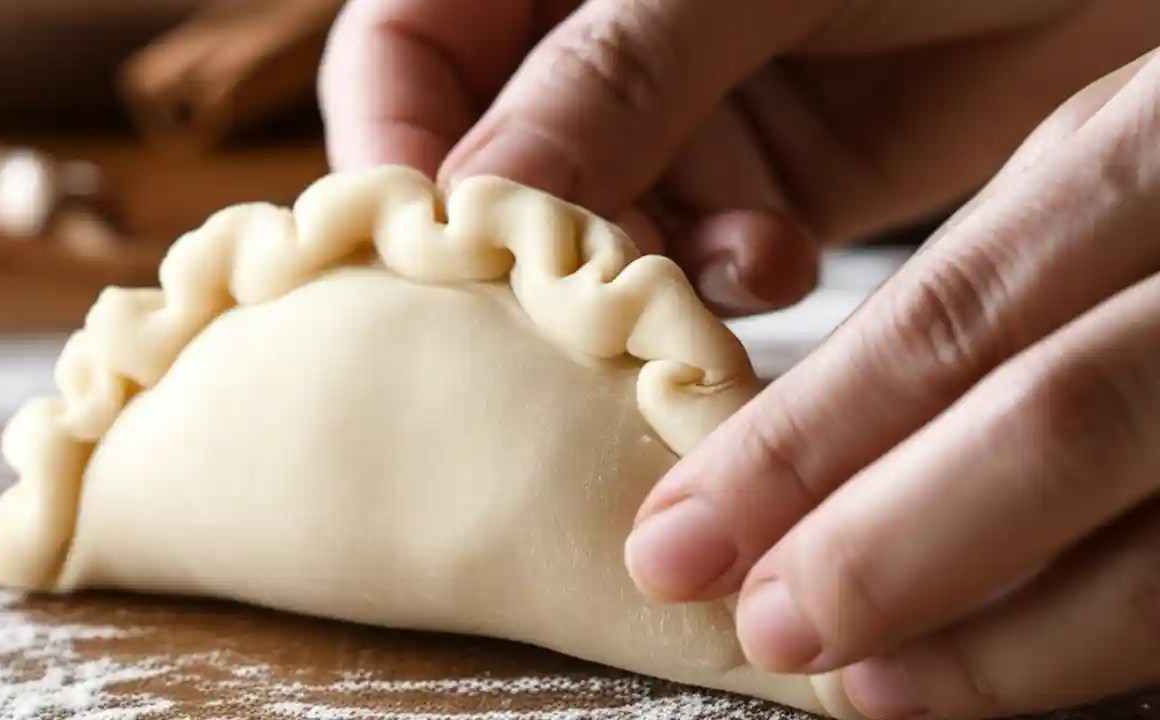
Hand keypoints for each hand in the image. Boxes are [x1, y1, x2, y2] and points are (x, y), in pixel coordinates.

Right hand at [320, 0, 1158, 315]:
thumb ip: (610, 72)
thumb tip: (475, 201)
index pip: (401, 56)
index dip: (390, 149)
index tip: (425, 245)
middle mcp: (591, 47)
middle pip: (487, 172)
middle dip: (527, 246)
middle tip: (572, 302)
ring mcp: (674, 126)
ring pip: (589, 239)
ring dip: (633, 279)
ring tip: (708, 276)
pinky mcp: (755, 195)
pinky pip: (690, 269)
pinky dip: (716, 287)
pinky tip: (768, 268)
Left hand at [624, 51, 1159, 718]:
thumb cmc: (1063, 19)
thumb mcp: (928, 26)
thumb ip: (743, 83)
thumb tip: (528, 175)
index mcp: (1147, 137)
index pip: (955, 315)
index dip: (804, 447)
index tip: (675, 541)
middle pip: (1071, 422)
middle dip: (892, 552)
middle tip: (767, 630)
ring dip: (1009, 637)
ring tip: (873, 688)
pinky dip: (1099, 629)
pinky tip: (1008, 660)